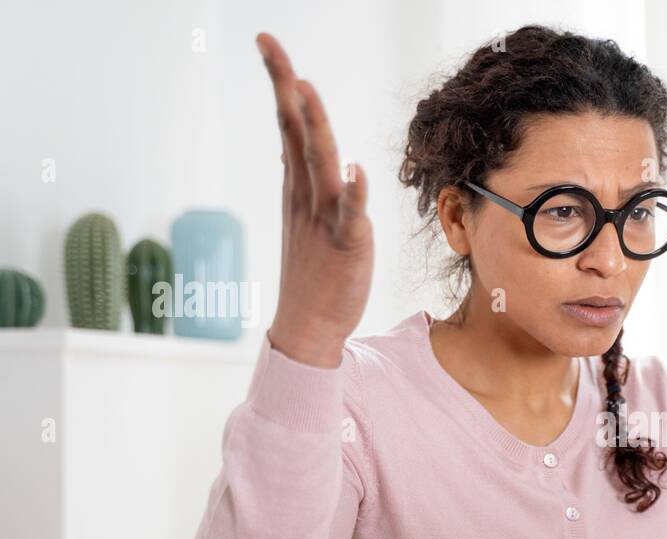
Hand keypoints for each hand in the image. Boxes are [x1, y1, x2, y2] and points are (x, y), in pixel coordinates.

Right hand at [257, 32, 373, 367]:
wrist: (309, 325)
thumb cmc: (314, 272)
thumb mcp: (306, 217)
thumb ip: (305, 181)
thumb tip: (294, 147)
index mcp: (298, 186)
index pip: (288, 124)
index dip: (281, 83)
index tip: (267, 43)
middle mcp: (307, 195)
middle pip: (294, 131)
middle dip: (284, 86)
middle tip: (267, 43)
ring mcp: (324, 218)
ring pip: (320, 165)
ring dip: (315, 127)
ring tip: (305, 89)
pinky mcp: (346, 244)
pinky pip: (350, 216)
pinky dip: (354, 194)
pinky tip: (356, 170)